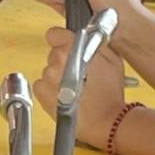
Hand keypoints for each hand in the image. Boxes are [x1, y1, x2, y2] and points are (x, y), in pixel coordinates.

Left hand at [36, 26, 130, 144]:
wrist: (106, 121)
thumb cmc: (111, 93)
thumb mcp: (112, 59)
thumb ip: (96, 41)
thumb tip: (87, 33)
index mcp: (73, 46)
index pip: (54, 34)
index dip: (61, 41)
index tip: (67, 48)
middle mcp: (57, 59)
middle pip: (54, 54)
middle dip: (64, 62)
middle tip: (79, 74)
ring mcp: (48, 76)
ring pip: (49, 71)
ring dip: (58, 78)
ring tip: (74, 89)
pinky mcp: (41, 92)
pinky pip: (41, 86)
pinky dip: (49, 91)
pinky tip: (64, 96)